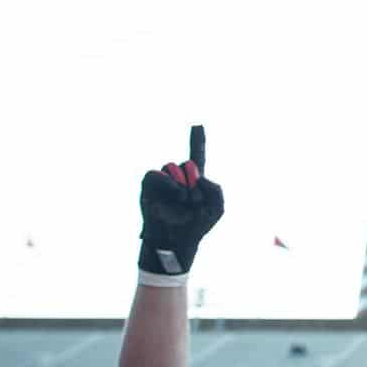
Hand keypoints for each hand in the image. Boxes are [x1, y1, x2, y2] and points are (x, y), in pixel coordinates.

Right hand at [138, 125, 223, 275]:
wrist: (177, 242)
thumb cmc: (196, 227)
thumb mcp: (217, 208)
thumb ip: (216, 188)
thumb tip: (197, 176)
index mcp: (195, 181)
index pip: (197, 155)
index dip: (197, 140)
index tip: (198, 124)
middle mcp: (178, 178)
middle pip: (189, 163)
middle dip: (195, 182)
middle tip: (194, 202)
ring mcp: (163, 182)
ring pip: (173, 167)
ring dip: (183, 186)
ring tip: (184, 203)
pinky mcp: (148, 187)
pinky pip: (155, 174)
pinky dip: (168, 182)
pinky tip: (177, 193)